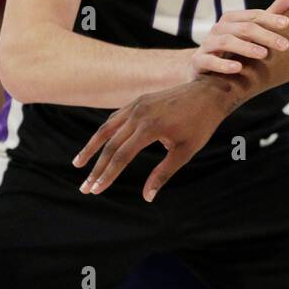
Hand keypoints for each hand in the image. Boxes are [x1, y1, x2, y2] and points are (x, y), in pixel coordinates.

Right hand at [72, 78, 229, 200]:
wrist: (210, 92)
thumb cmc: (201, 124)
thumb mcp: (185, 151)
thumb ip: (163, 173)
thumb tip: (147, 197)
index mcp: (150, 127)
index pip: (121, 156)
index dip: (107, 175)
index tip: (95, 190)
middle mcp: (139, 114)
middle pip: (110, 145)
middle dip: (96, 168)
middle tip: (84, 188)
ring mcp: (137, 105)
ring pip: (106, 128)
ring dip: (91, 147)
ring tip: (78, 164)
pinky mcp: (139, 100)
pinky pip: (116, 118)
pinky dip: (104, 132)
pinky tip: (98, 144)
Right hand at [188, 0, 288, 77]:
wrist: (203, 65)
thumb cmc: (234, 45)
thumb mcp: (251, 29)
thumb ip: (271, 14)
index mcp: (232, 19)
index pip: (254, 15)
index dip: (270, 18)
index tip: (287, 24)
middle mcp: (219, 28)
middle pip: (244, 28)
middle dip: (265, 35)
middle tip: (285, 45)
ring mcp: (207, 44)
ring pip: (226, 42)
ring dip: (246, 47)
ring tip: (264, 54)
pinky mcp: (199, 62)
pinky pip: (209, 61)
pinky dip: (223, 64)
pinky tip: (238, 68)